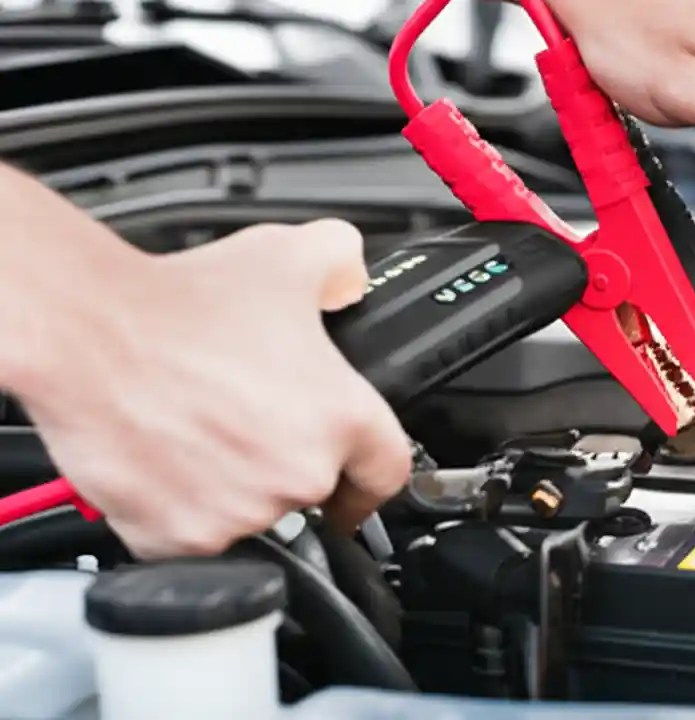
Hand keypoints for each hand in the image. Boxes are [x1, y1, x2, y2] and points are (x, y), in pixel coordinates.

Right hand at [13, 220, 411, 558]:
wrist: (86, 333)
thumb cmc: (177, 304)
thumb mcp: (286, 256)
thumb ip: (341, 265)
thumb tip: (351, 278)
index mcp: (339, 417)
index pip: (388, 471)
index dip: (373, 479)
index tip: (358, 491)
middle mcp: (296, 473)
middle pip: (310, 489)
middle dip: (283, 462)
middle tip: (243, 422)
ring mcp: (238, 512)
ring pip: (250, 514)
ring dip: (232, 486)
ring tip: (199, 429)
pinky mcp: (178, 537)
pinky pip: (191, 538)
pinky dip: (180, 510)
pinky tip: (166, 458)